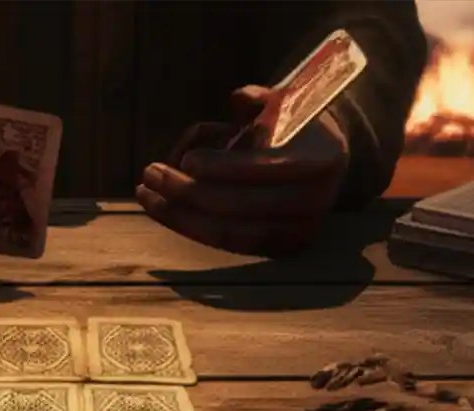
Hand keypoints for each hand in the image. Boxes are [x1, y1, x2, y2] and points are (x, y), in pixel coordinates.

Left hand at [137, 85, 348, 256]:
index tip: (186, 160)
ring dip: (179, 215)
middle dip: (187, 192)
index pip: (265, 171)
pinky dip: (192, 228)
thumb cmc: (295, 122)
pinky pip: (228, 243)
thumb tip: (239, 100)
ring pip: (228, 232)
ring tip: (146, 194)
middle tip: (150, 173)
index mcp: (321, 160)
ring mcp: (298, 232)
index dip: (222, 168)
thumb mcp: (286, 100)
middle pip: (238, 207)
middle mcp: (314, 202)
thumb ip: (261, 99)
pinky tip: (164, 209)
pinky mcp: (278, 248)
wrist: (327, 157)